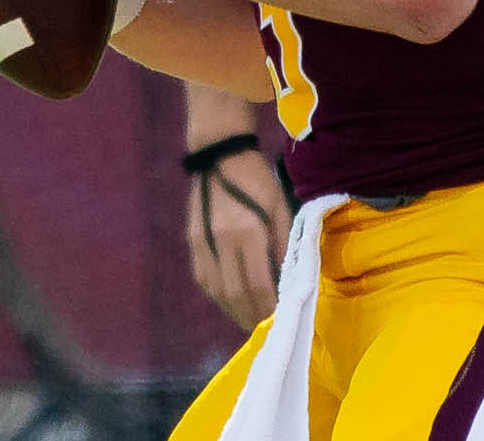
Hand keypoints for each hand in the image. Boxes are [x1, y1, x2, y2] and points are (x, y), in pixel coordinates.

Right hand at [187, 146, 289, 330]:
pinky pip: (204, 278)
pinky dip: (217, 295)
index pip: (257, 283)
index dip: (268, 306)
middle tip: (264, 328)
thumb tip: (290, 278)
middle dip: (250, 316)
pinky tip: (230, 300)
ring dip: (232, 310)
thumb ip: (285, 243)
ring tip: (248, 320)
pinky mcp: (193, 241)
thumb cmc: (257, 179)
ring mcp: (203, 242)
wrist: (219, 154)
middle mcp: (221, 241)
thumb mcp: (280, 206)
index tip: (279, 319)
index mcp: (247, 231)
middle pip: (234, 293)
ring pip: (215, 291)